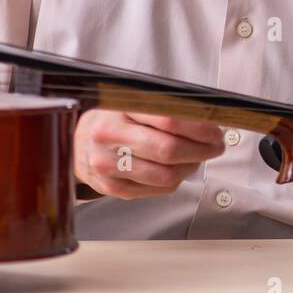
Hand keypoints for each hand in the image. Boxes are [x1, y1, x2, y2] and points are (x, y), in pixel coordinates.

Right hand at [74, 110, 225, 198]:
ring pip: (166, 175)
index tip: (216, 131)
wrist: (76, 142)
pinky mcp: (110, 187)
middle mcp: (109, 136)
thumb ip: (166, 108)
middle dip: (201, 150)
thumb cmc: (114, 119)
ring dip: (191, 167)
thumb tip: (209, 120)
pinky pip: (157, 189)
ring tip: (196, 158)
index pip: (170, 119)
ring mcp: (107, 165)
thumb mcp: (134, 102)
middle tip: (215, 146)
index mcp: (118, 109)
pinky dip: (175, 181)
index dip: (201, 128)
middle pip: (169, 150)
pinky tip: (176, 170)